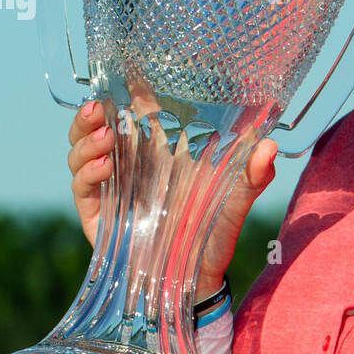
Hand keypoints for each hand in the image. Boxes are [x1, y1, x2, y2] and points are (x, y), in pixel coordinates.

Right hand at [66, 100, 278, 299]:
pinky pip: (83, 188)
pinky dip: (88, 173)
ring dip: (87, 140)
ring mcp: (111, 188)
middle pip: (98, 127)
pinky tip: (103, 166)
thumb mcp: (236, 205)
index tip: (123, 70)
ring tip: (105, 136)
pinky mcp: (98, 214)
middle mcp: (132, 165)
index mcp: (161, 152)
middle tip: (99, 105)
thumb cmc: (214, 237)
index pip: (138, 112)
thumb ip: (252, 177)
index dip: (126, 90)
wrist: (194, 284)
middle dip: (91, 113)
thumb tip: (271, 146)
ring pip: (82, 152)